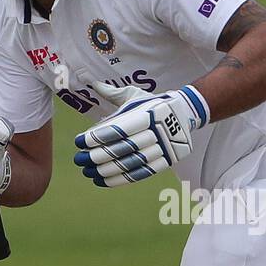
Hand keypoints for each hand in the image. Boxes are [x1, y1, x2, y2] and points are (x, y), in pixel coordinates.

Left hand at [73, 83, 208, 186]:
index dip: (96, 138)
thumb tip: (93, 85)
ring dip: (105, 171)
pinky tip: (103, 181)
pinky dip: (120, 180)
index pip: (117, 130)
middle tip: (79, 160)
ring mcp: (163, 148)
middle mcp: (157, 132)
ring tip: (88, 172)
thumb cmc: (152, 103)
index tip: (79, 142)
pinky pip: (140, 174)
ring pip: (130, 164)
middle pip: (122, 149)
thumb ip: (113, 93)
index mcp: (147, 113)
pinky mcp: (166, 162)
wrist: (185, 113)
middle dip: (96, 157)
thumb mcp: (135, 95)